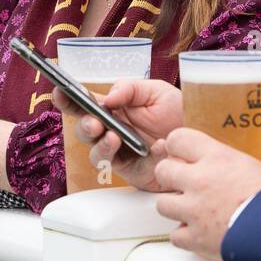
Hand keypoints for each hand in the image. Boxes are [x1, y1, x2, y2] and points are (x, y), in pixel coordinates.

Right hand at [53, 78, 182, 191]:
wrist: (202, 138)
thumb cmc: (178, 113)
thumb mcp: (156, 92)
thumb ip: (130, 89)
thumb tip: (108, 98)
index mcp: (114, 108)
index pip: (83, 103)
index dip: (67, 98)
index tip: (59, 91)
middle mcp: (111, 130)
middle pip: (84, 130)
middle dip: (84, 125)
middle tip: (94, 122)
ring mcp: (119, 152)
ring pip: (95, 153)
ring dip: (101, 145)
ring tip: (114, 138)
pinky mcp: (130, 171)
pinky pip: (121, 168)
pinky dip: (131, 157)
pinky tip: (151, 148)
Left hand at [153, 128, 260, 260]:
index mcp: (218, 158)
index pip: (178, 139)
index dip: (178, 145)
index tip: (184, 152)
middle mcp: (199, 181)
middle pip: (162, 171)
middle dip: (170, 176)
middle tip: (184, 182)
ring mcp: (194, 211)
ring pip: (162, 205)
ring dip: (175, 207)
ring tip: (191, 210)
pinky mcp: (196, 239)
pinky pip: (175, 236)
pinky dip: (185, 236)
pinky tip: (198, 234)